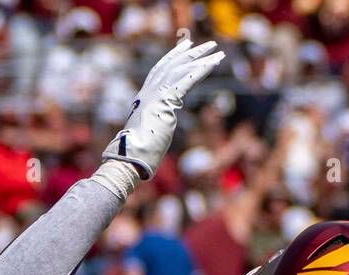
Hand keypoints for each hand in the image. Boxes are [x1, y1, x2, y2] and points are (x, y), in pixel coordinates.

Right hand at [102, 38, 224, 179]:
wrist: (131, 155)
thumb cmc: (139, 151)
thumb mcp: (149, 132)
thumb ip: (157, 123)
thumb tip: (160, 128)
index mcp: (144, 97)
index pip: (161, 69)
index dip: (174, 56)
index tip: (186, 46)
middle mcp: (149, 91)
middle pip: (173, 64)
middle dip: (191, 52)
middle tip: (208, 44)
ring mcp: (156, 94)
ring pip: (182, 68)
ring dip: (201, 58)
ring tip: (217, 50)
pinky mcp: (166, 100)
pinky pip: (188, 80)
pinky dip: (202, 70)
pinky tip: (214, 63)